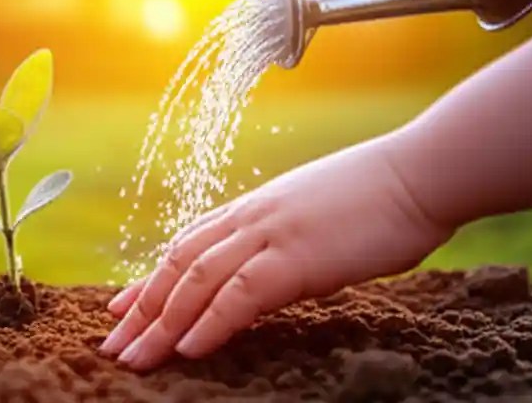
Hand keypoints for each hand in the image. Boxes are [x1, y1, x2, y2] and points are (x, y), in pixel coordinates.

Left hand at [99, 132, 452, 369]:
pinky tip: (187, 348)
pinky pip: (239, 294)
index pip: (184, 247)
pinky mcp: (295, 256)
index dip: (150, 281)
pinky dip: (209, 322)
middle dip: (141, 310)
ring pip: (195, 281)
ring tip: (135, 357)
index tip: (121, 307)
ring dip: (161, 324)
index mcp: (252, 211)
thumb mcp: (314, 221)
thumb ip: (281, 245)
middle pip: (177, 266)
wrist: (418, 174)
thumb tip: (266, 275)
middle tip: (112, 345)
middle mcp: (249, 219)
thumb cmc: (378, 200)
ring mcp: (269, 235)